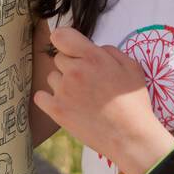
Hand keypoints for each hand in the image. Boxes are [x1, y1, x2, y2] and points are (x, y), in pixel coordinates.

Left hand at [32, 26, 173, 173]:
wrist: (130, 137)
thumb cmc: (133, 103)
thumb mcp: (131, 68)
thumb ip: (110, 51)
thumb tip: (94, 48)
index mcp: (93, 58)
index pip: (61, 36)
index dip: (64, 41)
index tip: (70, 48)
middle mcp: (75, 71)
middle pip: (59, 59)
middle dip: (71, 66)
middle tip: (87, 82)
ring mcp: (63, 91)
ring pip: (52, 77)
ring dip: (62, 83)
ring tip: (81, 97)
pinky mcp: (56, 110)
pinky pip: (40, 96)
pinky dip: (48, 99)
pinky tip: (63, 104)